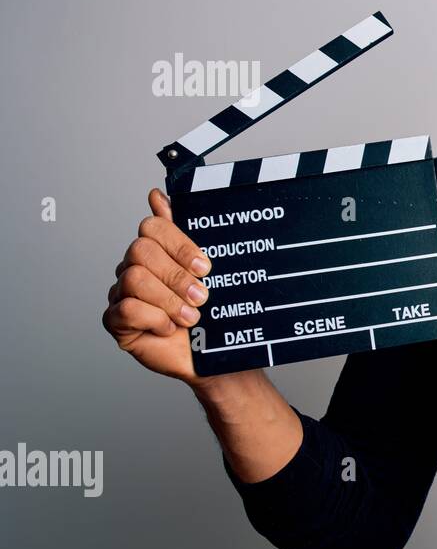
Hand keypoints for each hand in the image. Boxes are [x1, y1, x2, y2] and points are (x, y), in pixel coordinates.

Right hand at [102, 188, 216, 386]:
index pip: (152, 227)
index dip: (179, 244)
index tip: (205, 267)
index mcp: (156, 250)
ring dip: (169, 301)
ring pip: (133, 279)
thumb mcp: (206, 271)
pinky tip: (168, 328)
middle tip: (201, 297)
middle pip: (140, 251)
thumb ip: (184, 232)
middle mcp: (134, 267)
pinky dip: (154, 319)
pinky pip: (126, 309)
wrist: (210, 353)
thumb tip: (157, 195)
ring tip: (191, 317)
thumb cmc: (209, 312)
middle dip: (176, 276)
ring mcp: (121, 293)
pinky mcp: (115, 320)